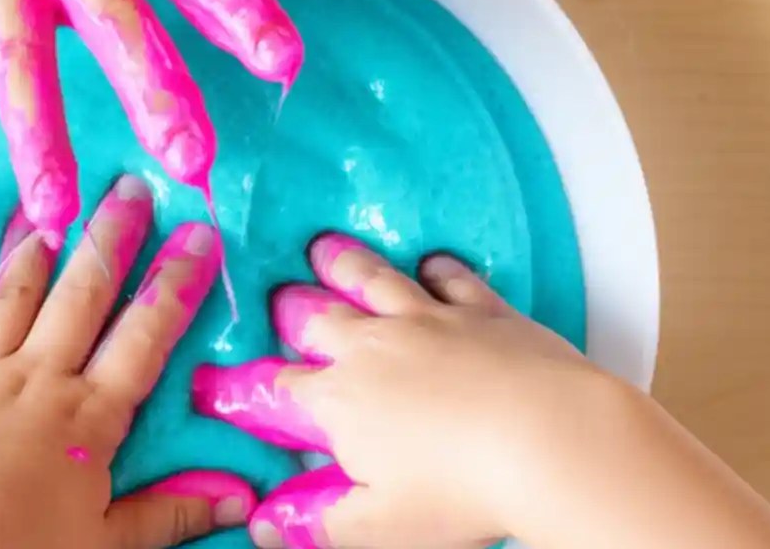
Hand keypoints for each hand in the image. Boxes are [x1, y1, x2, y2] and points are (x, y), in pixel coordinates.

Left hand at [0, 175, 255, 548]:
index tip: (199, 234)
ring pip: (11, 294)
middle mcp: (36, 379)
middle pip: (81, 294)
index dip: (175, 283)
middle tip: (130, 186)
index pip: (145, 335)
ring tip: (52, 201)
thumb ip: (168, 514)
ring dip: (35, 245)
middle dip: (111, 238)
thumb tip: (240, 497)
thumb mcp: (104, 546)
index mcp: (88, 416)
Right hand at [191, 235, 603, 547]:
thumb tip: (265, 527)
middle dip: (293, 309)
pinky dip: (437, 270)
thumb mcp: (381, 527)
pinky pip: (451, 279)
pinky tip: (431, 263)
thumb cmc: (462, 488)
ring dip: (346, 264)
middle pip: (320, 320)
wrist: (550, 437)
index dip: (246, 387)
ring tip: (325, 248)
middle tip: (279, 297)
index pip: (279, 389)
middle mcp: (374, 347)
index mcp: (340, 401)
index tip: (219, 383)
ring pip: (375, 282)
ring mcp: (429, 320)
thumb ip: (319, 524)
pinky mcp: (482, 310)